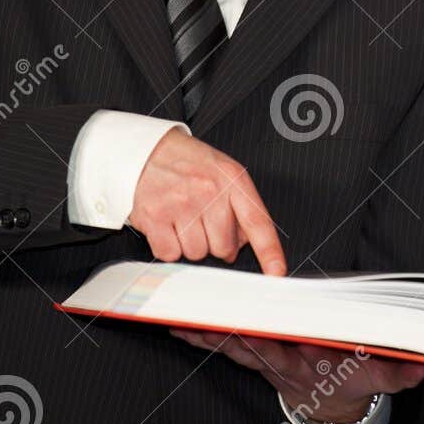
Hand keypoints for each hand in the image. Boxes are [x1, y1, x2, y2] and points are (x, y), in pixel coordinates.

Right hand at [127, 130, 285, 274]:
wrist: (146, 150)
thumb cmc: (188, 164)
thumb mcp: (223, 172)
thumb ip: (238, 206)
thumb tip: (242, 245)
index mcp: (232, 179)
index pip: (257, 222)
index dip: (269, 252)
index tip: (277, 273)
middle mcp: (208, 191)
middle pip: (223, 247)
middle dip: (215, 242)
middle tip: (202, 222)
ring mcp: (181, 204)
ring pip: (197, 253)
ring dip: (190, 243)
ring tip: (182, 218)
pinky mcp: (154, 217)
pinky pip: (170, 254)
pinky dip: (169, 246)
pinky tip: (167, 225)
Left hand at [171, 330, 423, 422]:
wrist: (332, 409)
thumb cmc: (352, 383)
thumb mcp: (379, 380)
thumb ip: (399, 372)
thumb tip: (421, 368)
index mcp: (305, 363)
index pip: (282, 351)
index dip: (264, 342)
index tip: (248, 329)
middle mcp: (279, 362)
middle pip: (247, 346)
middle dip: (222, 332)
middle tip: (198, 316)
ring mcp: (264, 362)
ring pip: (231, 346)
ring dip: (205, 333)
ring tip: (178, 318)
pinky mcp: (254, 358)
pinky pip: (224, 348)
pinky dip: (203, 337)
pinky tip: (181, 327)